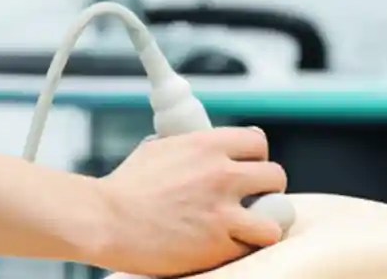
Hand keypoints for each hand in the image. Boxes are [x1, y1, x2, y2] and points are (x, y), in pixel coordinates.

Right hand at [88, 127, 286, 275]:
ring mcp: (223, 210)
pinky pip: (256, 244)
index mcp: (204, 145)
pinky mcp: (220, 244)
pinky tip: (229, 244)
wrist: (106, 220)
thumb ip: (188, 147)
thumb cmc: (124, 188)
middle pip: (275, 175)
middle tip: (251, 199)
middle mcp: (220, 174)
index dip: (254, 156)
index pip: (256, 141)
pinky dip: (246, 245)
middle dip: (266, 188)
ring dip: (267, 220)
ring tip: (250, 226)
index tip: (247, 167)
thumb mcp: (157, 149)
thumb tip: (201, 146)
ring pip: (279, 214)